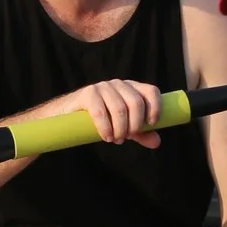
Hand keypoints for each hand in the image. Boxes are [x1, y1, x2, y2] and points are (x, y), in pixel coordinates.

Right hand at [46, 79, 164, 148]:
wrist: (69, 116)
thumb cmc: (101, 121)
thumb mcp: (124, 127)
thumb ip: (141, 133)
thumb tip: (157, 142)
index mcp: (131, 88)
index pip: (151, 91)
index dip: (155, 107)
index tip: (151, 124)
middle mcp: (119, 84)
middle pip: (136, 103)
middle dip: (134, 125)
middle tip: (126, 138)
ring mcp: (103, 87)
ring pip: (119, 109)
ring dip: (119, 130)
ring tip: (115, 140)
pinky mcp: (88, 93)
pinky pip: (100, 112)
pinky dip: (105, 128)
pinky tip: (106, 136)